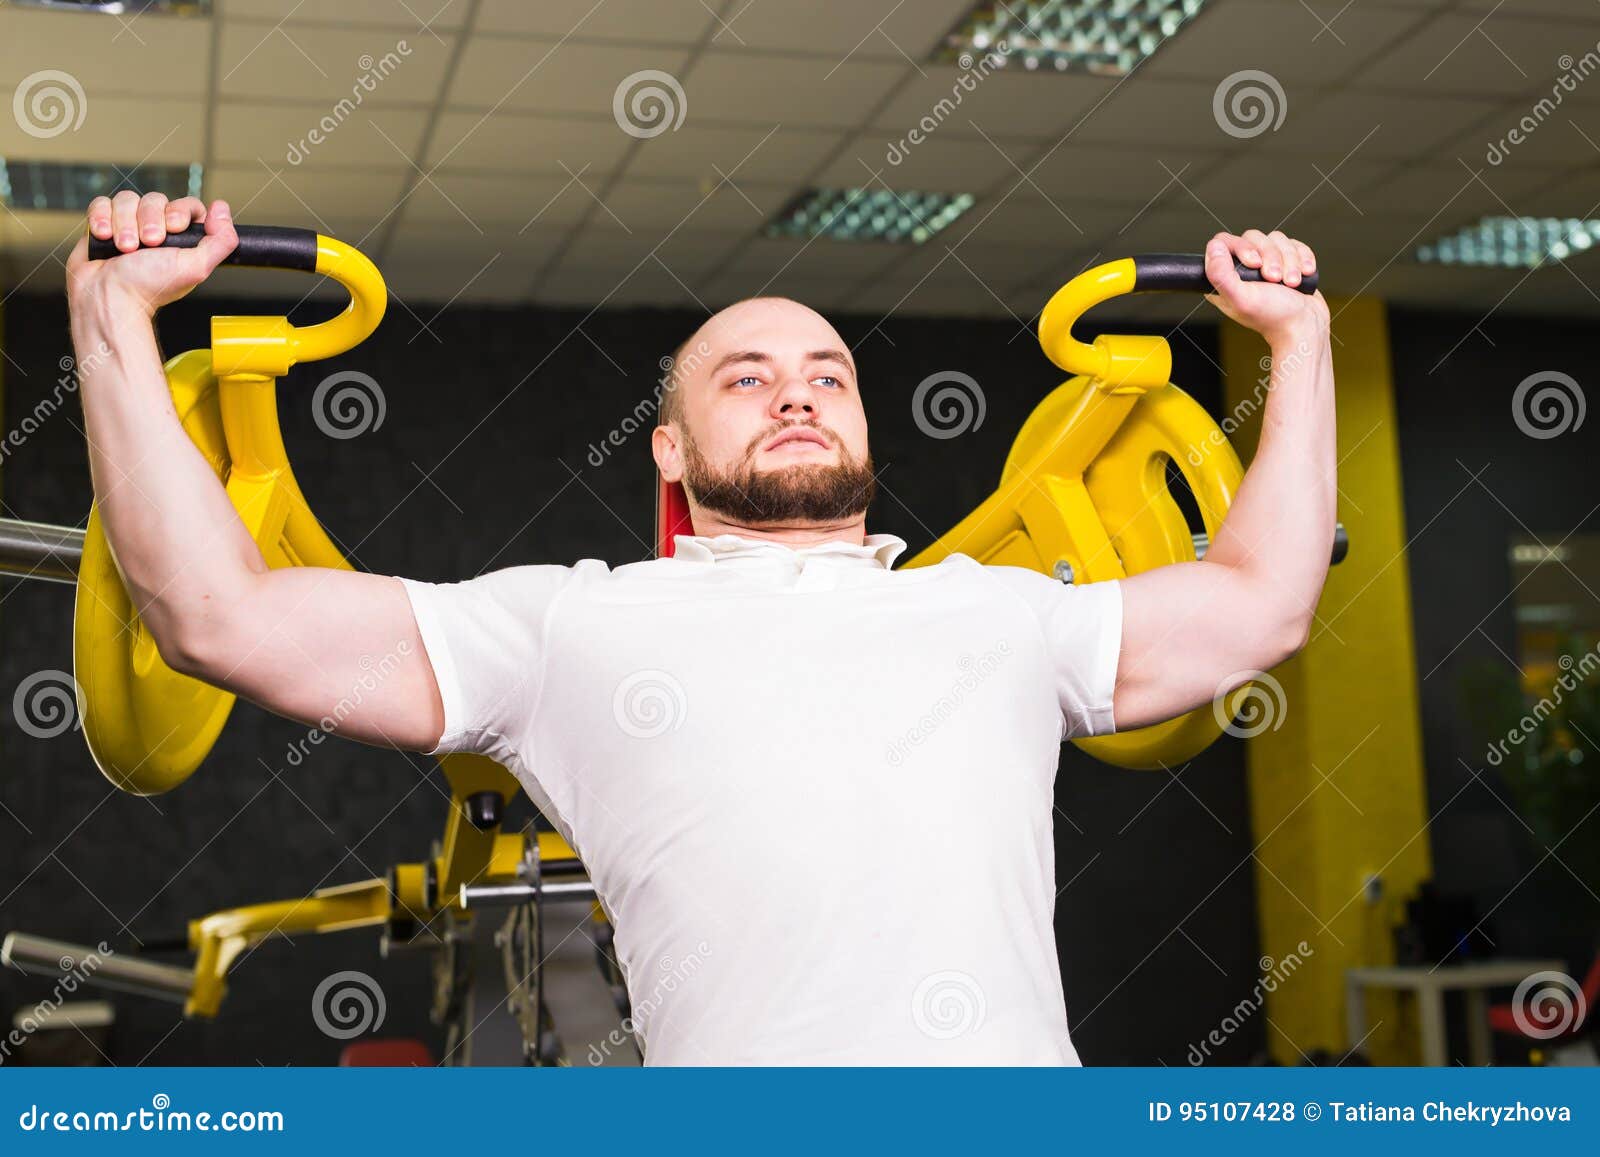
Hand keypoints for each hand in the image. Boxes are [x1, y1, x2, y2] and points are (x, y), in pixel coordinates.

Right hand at [66, 192, 237, 320]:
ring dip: (124, 223)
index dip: (179, 211)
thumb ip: (221, 241)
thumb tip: (222, 209)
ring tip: (125, 248)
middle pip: (155, 199)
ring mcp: (128, 225)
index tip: (174, 227)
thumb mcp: (196, 267)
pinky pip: (101, 203)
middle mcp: (156, 229)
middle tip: (148, 244)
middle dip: (149, 221)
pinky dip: (101, 217)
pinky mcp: (102, 223)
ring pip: (127, 199)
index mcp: (182, 239)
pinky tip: (105, 237)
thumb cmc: (150, 288)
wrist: (109, 297)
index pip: (187, 205)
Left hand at [1202, 228, 1327, 345]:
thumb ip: (1221, 274)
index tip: (1254, 264)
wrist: (1305, 324)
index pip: (1224, 243)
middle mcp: (1242, 269)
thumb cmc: (1273, 316)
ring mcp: (1265, 263)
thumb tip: (1214, 246)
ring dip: (1289, 260)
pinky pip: (1294, 243)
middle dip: (1271, 257)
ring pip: (1276, 239)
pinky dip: (1303, 257)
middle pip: (1253, 237)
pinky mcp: (1286, 261)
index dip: (1242, 247)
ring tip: (1292, 283)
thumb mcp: (1241, 298)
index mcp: (1224, 278)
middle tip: (1275, 279)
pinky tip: (1304, 274)